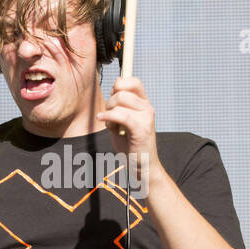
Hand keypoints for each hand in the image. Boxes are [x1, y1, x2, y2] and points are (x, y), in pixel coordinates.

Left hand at [94, 76, 164, 195]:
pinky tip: (102, 120)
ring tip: (111, 126)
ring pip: (120, 101)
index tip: (112, 100)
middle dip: (109, 102)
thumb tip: (116, 83)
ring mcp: (146, 117)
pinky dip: (108, 117)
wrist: (142, 167)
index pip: (133, 81)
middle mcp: (147, 107)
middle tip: (110, 117)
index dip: (119, 86)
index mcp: (144, 104)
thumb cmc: (130, 146)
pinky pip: (121, 115)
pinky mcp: (141, 129)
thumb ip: (118, 104)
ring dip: (109, 112)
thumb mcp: (121, 122)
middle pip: (122, 90)